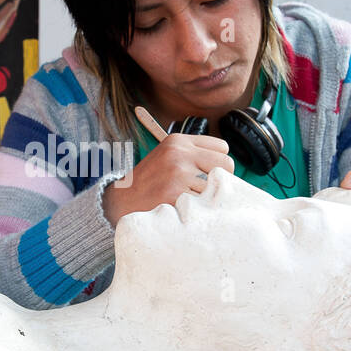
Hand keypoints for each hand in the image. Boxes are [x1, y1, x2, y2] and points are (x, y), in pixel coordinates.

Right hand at [102, 133, 235, 227]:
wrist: (122, 200)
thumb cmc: (150, 181)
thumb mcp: (167, 156)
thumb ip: (193, 154)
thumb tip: (227, 164)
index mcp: (179, 141)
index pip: (222, 148)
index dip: (218, 163)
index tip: (208, 173)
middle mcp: (179, 153)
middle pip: (227, 164)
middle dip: (221, 179)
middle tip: (207, 189)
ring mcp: (177, 173)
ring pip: (216, 187)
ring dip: (208, 197)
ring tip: (190, 200)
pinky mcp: (175, 194)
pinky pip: (203, 203)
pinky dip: (198, 210)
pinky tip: (184, 209)